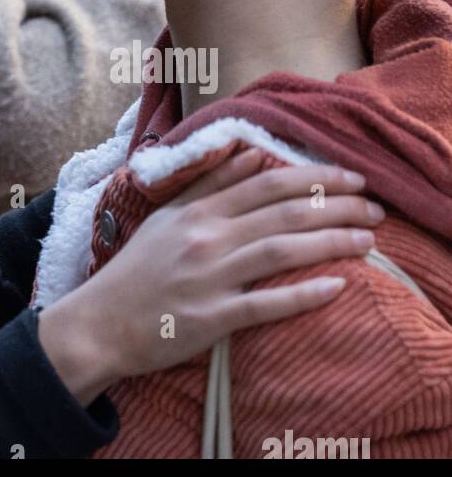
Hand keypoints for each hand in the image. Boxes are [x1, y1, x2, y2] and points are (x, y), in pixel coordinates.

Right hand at [37, 149, 382, 405]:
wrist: (100, 322)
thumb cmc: (136, 270)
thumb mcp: (167, 215)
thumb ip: (209, 183)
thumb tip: (252, 154)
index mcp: (196, 211)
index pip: (265, 183)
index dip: (313, 177)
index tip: (352, 177)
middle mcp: (205, 238)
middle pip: (282, 213)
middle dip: (335, 206)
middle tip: (375, 208)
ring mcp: (209, 278)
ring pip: (279, 251)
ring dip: (329, 242)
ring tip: (367, 241)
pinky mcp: (211, 318)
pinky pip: (264, 305)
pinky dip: (302, 295)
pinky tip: (336, 288)